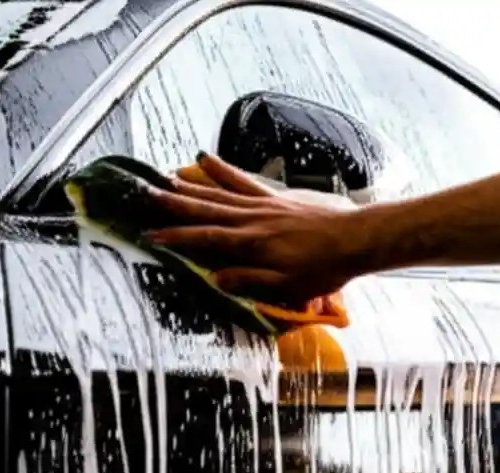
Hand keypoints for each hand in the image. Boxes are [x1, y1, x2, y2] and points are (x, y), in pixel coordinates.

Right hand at [149, 153, 376, 305]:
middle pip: (205, 209)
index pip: (205, 239)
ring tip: (162, 179)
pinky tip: (205, 158)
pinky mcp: (275, 196)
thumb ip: (250, 281)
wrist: (355, 238)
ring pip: (218, 192)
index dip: (177, 237)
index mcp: (252, 244)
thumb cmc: (323, 268)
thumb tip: (216, 278)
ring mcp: (262, 204)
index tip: (151, 234)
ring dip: (189, 186)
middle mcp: (252, 219)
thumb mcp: (287, 287)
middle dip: (172, 204)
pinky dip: (222, 170)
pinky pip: (243, 180)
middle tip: (144, 196)